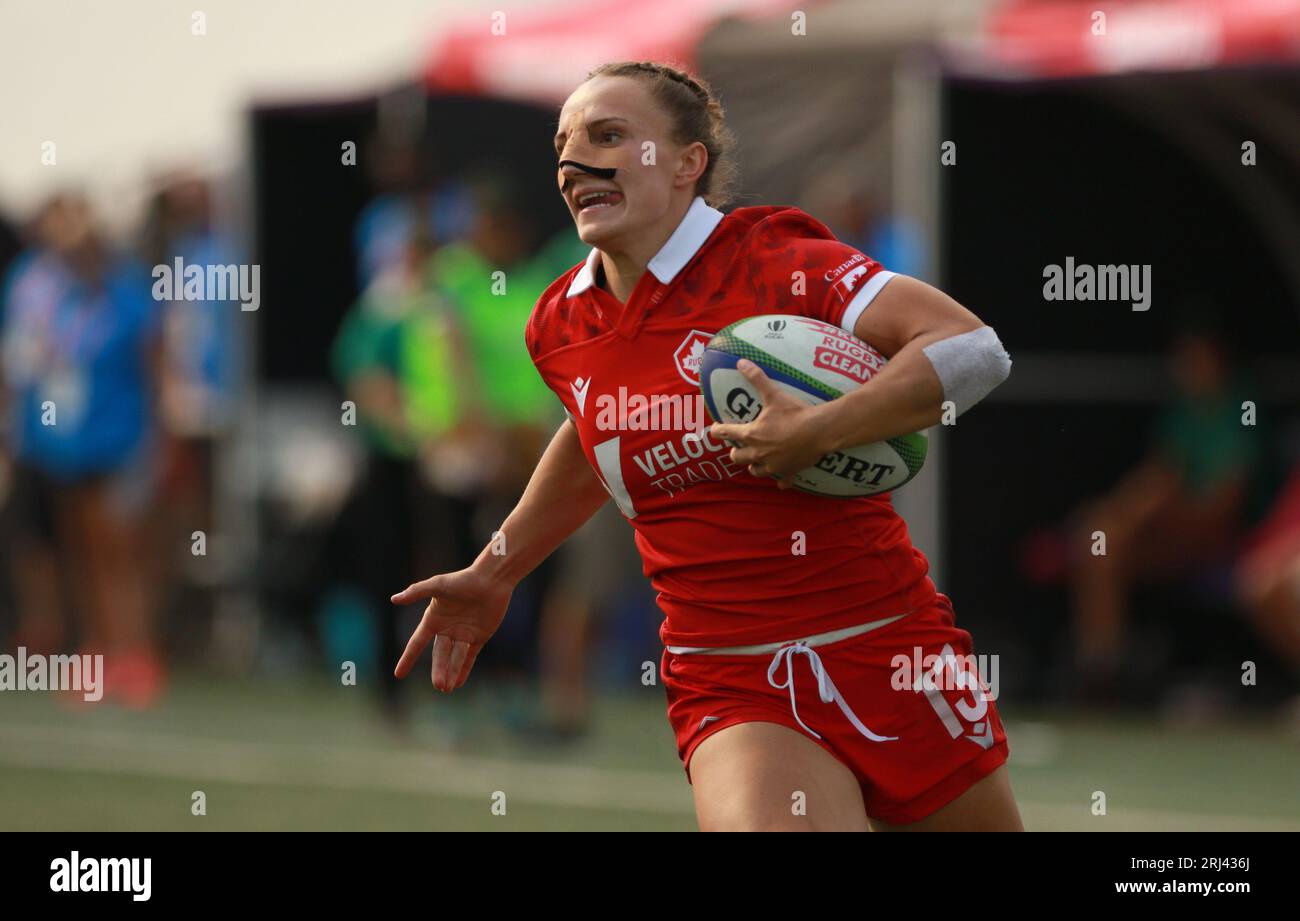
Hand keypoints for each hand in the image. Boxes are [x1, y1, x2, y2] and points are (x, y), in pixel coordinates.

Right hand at [391, 565, 513, 691]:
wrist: (491, 580)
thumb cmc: (463, 580)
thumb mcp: (437, 585)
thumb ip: (416, 591)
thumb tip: (394, 599)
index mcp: (433, 618)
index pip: (417, 642)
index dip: (408, 658)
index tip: (398, 674)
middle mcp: (446, 628)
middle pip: (440, 655)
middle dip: (439, 670)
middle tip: (438, 686)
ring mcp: (463, 634)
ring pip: (455, 658)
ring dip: (451, 673)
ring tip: (446, 689)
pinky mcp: (479, 636)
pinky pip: (469, 657)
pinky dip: (464, 670)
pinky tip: (458, 683)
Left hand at [708, 359, 831, 489]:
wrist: (819, 431)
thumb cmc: (795, 413)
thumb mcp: (774, 394)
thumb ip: (757, 378)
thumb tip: (741, 362)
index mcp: (752, 435)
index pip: (727, 433)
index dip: (717, 431)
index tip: (714, 430)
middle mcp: (759, 453)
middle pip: (738, 457)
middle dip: (735, 452)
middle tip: (737, 447)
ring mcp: (774, 465)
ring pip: (755, 471)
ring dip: (753, 466)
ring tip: (755, 461)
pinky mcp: (789, 471)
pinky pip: (782, 481)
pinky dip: (781, 481)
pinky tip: (781, 482)